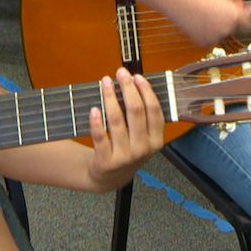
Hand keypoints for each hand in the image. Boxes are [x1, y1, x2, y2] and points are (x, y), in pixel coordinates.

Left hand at [85, 68, 164, 190]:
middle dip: (128, 88)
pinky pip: (100, 137)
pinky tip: (94, 108)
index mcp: (156, 140)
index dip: (146, 91)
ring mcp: (124, 156)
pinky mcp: (106, 161)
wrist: (109, 177)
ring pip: (117, 121)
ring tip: (106, 83)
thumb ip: (144, 117)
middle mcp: (143, 149)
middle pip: (136, 111)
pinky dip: (97, 121)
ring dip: (110, 98)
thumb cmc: (128, 150)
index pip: (154, 110)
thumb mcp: (143, 138)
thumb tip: (135, 83)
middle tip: (120, 73)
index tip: (136, 76)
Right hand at [165, 0, 250, 47]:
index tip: (240, 15)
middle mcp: (227, 28)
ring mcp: (215, 37)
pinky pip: (209, 41)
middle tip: (216, 12)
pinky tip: (198, 23)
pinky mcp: (204, 43)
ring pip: (220, 35)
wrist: (178, 1)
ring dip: (216, 28)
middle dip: (227, 22)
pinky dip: (205, 34)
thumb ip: (235, 5)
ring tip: (204, 15)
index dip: (244, 19)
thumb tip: (245, 9)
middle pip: (233, 29)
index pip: (247, 24)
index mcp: (234, 15)